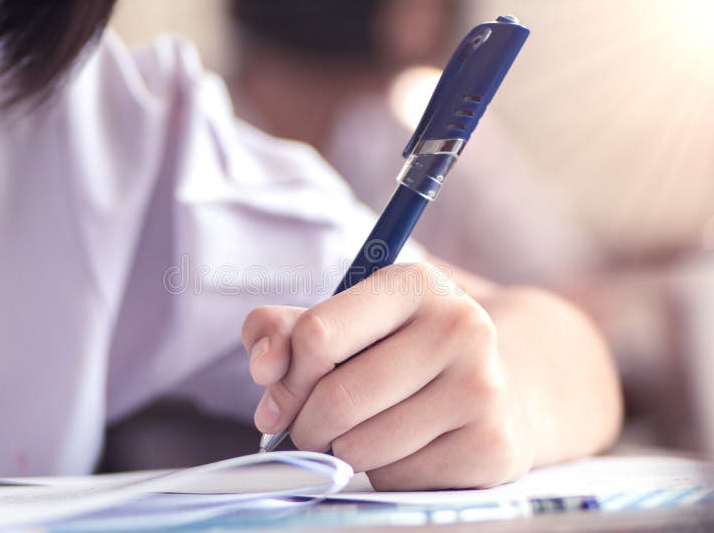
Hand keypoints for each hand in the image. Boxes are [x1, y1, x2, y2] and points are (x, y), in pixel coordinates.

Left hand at [242, 262, 533, 489]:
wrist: (501, 385)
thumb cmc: (402, 352)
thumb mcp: (348, 321)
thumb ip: (285, 330)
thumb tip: (264, 365)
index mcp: (414, 284)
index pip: (317, 335)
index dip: (286, 375)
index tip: (282, 390)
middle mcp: (459, 327)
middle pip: (336, 400)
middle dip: (307, 425)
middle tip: (312, 426)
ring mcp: (483, 387)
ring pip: (362, 448)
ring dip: (343, 452)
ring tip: (362, 433)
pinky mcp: (494, 445)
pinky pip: (398, 480)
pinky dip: (384, 474)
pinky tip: (406, 449)